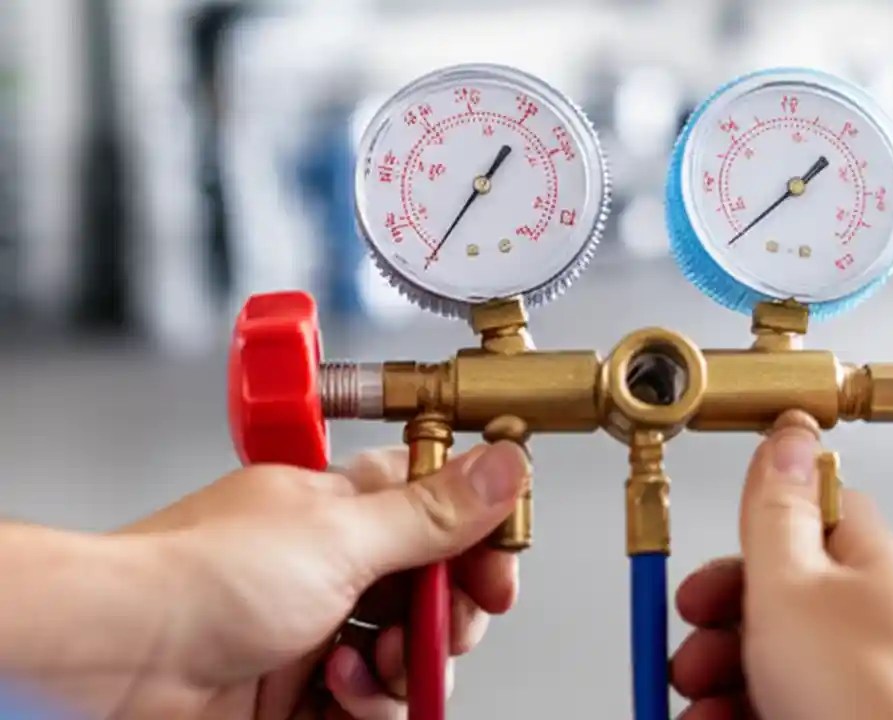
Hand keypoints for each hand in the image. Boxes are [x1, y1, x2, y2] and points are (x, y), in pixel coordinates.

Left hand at [117, 441, 527, 718]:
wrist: (119, 661)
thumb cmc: (199, 578)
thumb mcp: (342, 537)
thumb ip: (435, 513)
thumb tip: (505, 465)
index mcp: (340, 505)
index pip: (437, 502)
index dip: (478, 530)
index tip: (502, 558)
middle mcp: (331, 563)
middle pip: (433, 586)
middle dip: (452, 609)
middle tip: (455, 619)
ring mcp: (316, 628)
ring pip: (407, 650)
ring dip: (407, 662)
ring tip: (379, 661)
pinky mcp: (300, 691)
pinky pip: (370, 702)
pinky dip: (369, 702)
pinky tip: (344, 690)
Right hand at [670, 412, 892, 719]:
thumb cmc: (879, 706)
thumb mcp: (793, 587)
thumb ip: (775, 508)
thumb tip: (787, 432)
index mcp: (892, 563)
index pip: (816, 517)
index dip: (752, 542)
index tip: (711, 576)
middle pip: (793, 598)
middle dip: (723, 628)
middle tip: (693, 652)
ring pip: (793, 660)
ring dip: (730, 681)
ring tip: (701, 709)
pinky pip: (807, 703)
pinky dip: (758, 713)